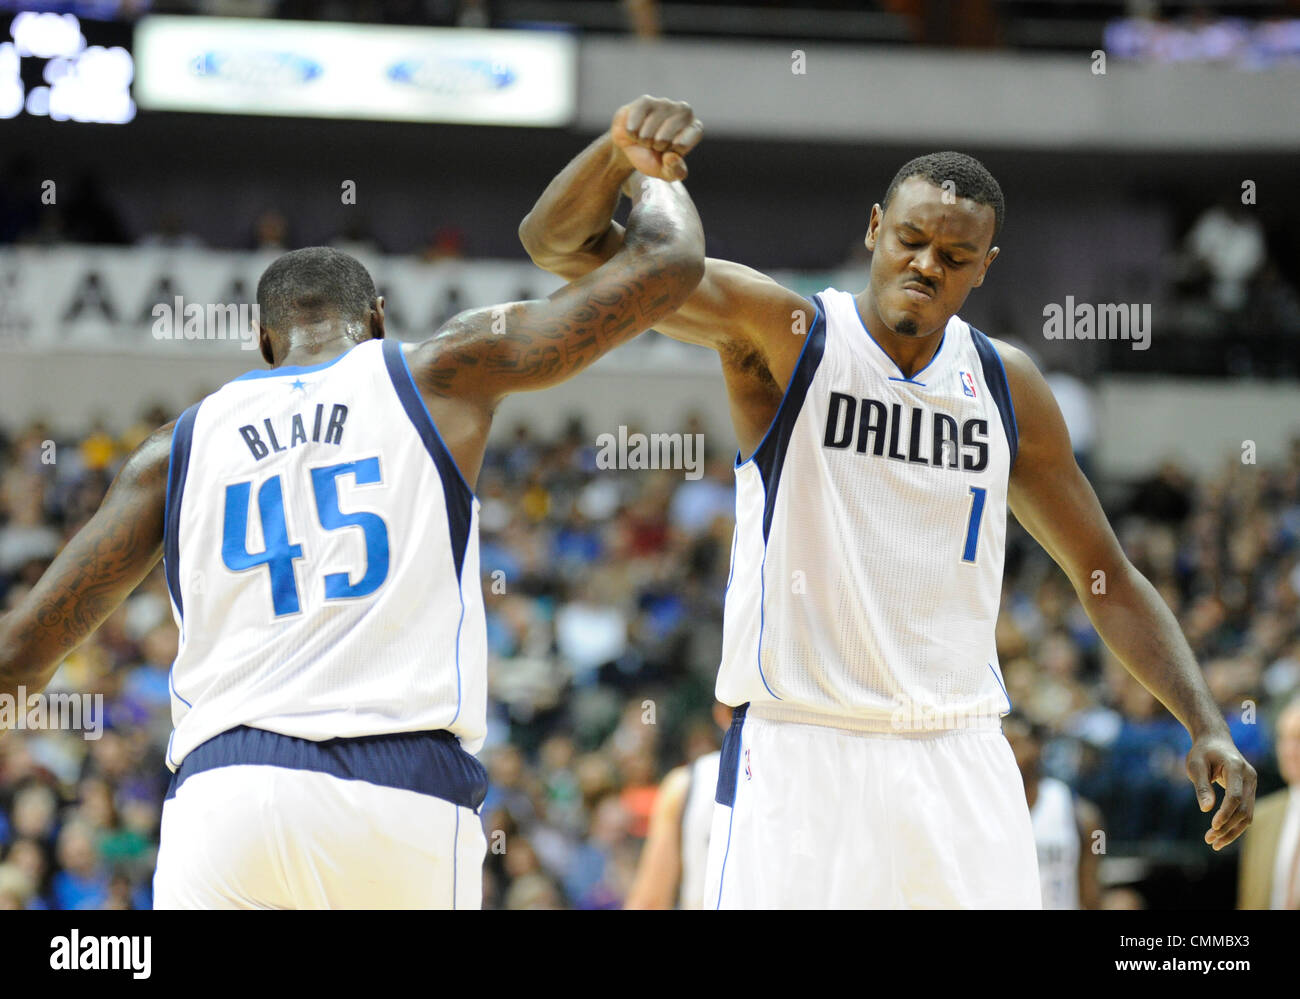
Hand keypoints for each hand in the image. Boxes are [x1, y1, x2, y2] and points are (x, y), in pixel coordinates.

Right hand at [611, 96, 702, 182]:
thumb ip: (674, 171)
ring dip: (643, 140)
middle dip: (655, 147)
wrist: (632, 145)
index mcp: (695, 129)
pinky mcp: (646, 101)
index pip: (682, 145)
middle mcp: (684, 112)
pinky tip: (636, 129)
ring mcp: (665, 103)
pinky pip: (635, 124)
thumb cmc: (654, 157)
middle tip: (655, 144)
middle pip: (663, 138)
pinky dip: (632, 132)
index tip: (668, 152)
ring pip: (648, 132)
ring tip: (646, 137)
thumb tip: (671, 157)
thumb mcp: (666, 171)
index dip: (670, 153)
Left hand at [1186, 732, 1256, 849]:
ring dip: (1232, 831)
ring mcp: (1252, 784)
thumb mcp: (1195, 765)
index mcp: (1236, 767)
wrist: (1215, 740)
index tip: (1213, 825)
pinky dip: (1235, 825)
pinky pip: (1245, 811)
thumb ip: (1202, 786)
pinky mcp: (1250, 790)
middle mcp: (1249, 777)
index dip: (1225, 813)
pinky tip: (1221, 835)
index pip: (1235, 796)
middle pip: (1244, 809)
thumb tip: (1206, 809)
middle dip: (1228, 827)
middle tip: (1209, 840)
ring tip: (1214, 843)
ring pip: (1247, 814)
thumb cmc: (1202, 752)